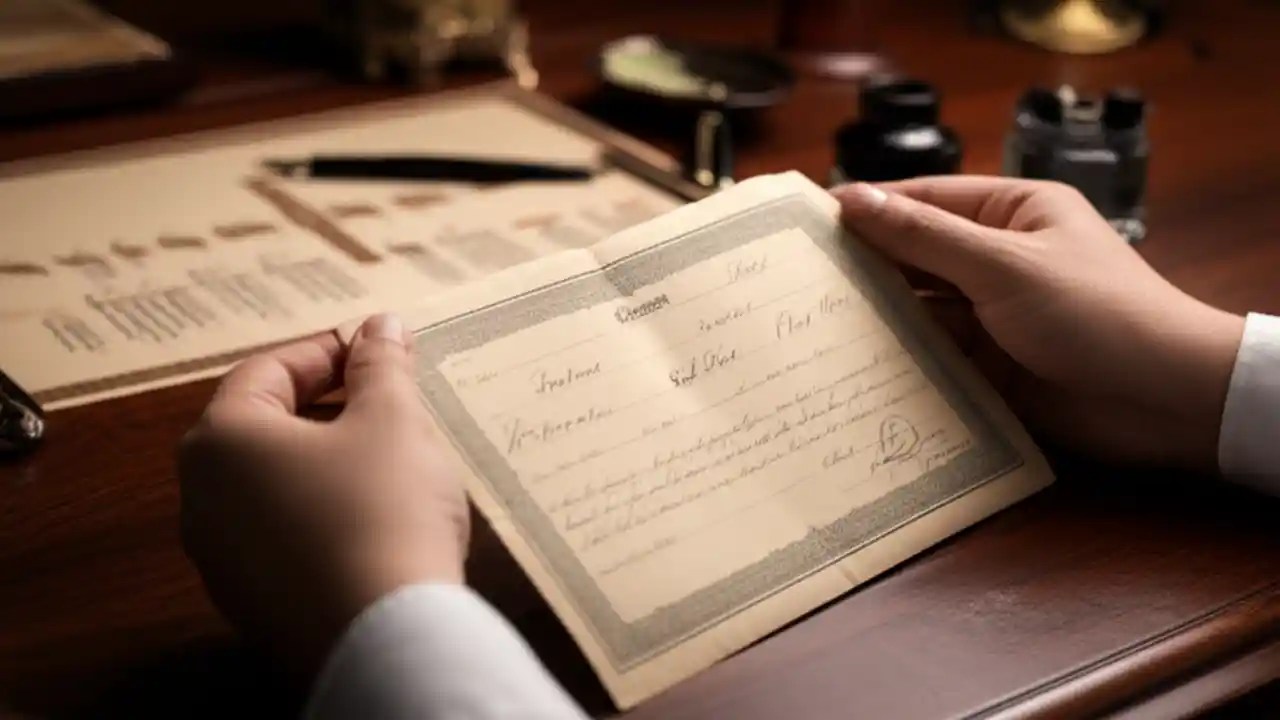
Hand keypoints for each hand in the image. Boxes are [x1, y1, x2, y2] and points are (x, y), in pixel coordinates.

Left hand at [178, 314, 468, 674]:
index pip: (268, 369)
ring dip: (328, 461)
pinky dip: (325, 514)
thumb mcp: (393, 420)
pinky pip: (285, 537)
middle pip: (265, 427)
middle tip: (391, 398)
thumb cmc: (383, 512)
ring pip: (275, 486)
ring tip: (394, 459)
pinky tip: (379, 520)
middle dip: (330, 405)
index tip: (381, 349)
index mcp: (222, 439)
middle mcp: (201, 497)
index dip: (330, 349)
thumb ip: (381, 366)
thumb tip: (379, 327)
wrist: (385, 640)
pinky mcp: (253, 604)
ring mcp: (221, 559)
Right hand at [834, 177, 1244, 472]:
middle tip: (796, 278)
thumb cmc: (1094, 313)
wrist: (1162, 400)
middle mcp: (999, 258)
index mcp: (1013, 213)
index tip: (807, 220)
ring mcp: (994, 314)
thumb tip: (854, 199)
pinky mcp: (990, 364)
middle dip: (866, 265)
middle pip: (917, 254)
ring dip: (878, 315)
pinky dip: (900, 357)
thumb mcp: (1004, 264)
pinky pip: (934, 354)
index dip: (869, 207)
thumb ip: (925, 236)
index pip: (926, 199)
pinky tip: (852, 362)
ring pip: (921, 308)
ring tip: (811, 322)